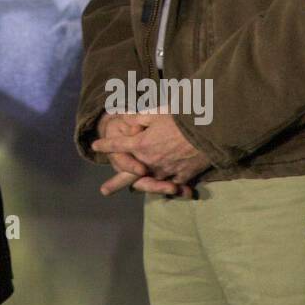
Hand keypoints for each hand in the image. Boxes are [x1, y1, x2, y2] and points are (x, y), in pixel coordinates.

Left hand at [93, 111, 210, 186]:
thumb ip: (138, 117)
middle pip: (129, 174)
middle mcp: (150, 161)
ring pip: (151, 182)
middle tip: (104, 191)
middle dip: (115, 182)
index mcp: (141, 144)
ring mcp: (167, 171)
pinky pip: (173, 186)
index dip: (106, 145)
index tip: (96, 146)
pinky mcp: (183, 176)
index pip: (118, 145)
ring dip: (141, 186)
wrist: (209, 129)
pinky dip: (169, 188)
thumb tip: (124, 117)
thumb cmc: (181, 116)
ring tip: (133, 193)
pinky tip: (166, 192)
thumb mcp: (155, 112)